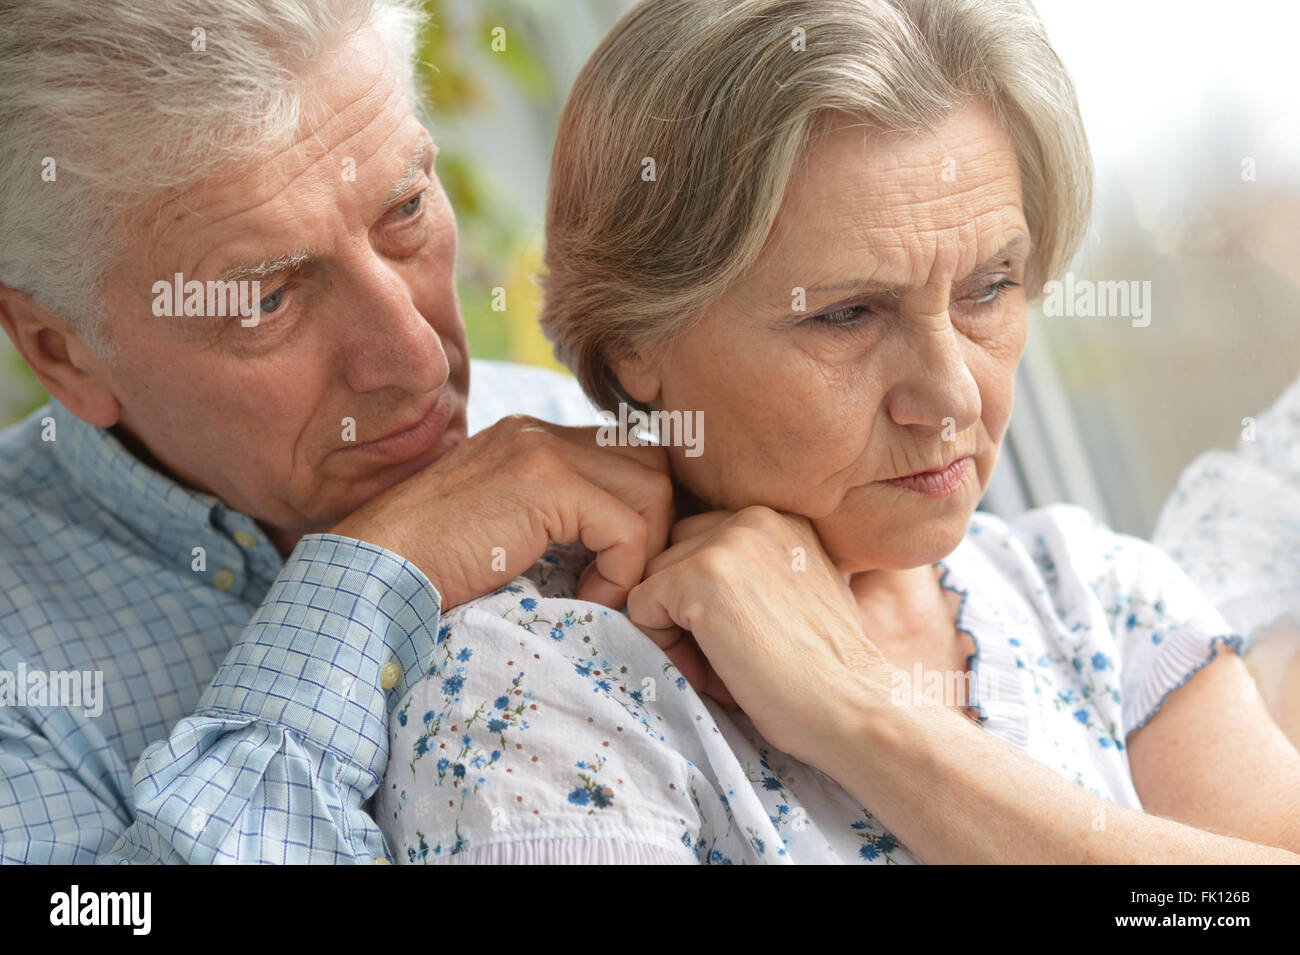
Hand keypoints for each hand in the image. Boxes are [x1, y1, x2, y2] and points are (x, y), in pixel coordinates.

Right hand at [330, 415, 672, 609]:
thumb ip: (553, 524)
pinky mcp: (545, 483)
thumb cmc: (431, 572)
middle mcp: (540, 432)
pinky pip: (629, 527)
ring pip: (654, 489)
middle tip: (624, 581)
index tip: (621, 570)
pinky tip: (587, 598)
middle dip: (657, 528)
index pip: (628, 458)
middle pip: (653, 462)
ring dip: (642, 552)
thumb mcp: (503, 535)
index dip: (643, 515)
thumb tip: (616, 553)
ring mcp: (542, 450)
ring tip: (603, 592)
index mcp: (531, 441)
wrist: (374, 574)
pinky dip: (622, 572)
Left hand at [626, 506, 889, 766]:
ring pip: (653, 579)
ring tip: (721, 668)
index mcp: (779, 518)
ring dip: (673, 630)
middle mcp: (754, 517)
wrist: (855, 710)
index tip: (740, 642)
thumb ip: (752, 574)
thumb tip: (685, 586)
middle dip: (684, 609)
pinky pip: (639, 604)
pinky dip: (661, 646)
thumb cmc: (827, 674)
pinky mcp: (701, 577)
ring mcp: (727, 543)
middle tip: (724, 660)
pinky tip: (709, 671)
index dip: (707, 600)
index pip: (702, 543)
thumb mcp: (795, 596)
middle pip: (673, 556)